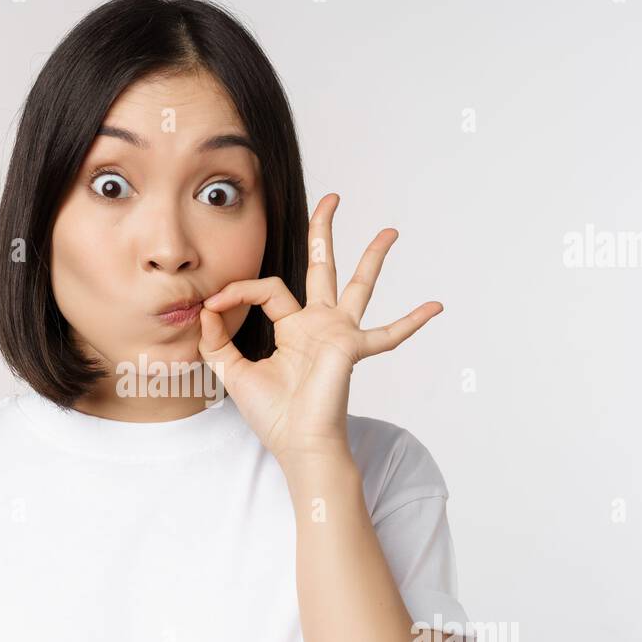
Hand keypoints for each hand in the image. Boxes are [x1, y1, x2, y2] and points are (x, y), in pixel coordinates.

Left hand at [197, 193, 442, 469]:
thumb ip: (216, 340)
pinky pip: (387, 335)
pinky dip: (411, 322)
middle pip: (322, 266)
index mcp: (293, 327)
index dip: (238, 290)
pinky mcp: (350, 348)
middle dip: (325, 231)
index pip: (267, 288)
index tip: (214, 305)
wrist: (296, 444)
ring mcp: (339, 334)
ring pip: (358, 285)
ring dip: (373, 257)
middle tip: (333, 197)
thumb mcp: (231, 371)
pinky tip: (435, 306)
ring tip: (390, 231)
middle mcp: (319, 324)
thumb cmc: (272, 414)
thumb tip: (206, 309)